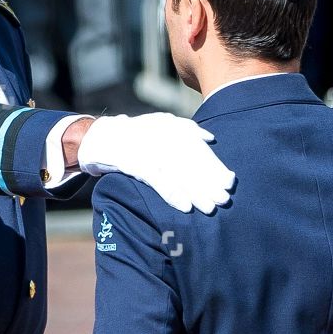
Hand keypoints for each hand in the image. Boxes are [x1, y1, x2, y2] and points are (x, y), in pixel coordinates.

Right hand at [77, 113, 234, 214]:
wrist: (102, 137)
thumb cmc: (136, 134)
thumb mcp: (160, 124)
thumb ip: (185, 129)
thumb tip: (210, 138)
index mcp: (172, 128)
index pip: (199, 150)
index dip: (215, 167)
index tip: (230, 182)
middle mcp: (163, 137)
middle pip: (192, 163)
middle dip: (209, 183)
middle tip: (224, 199)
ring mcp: (150, 150)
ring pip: (178, 175)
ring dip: (195, 193)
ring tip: (209, 208)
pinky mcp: (136, 163)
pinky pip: (158, 181)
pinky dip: (172, 194)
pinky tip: (185, 207)